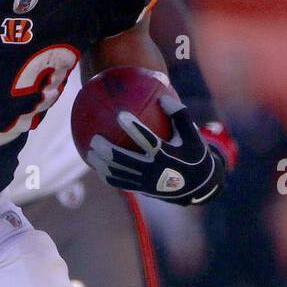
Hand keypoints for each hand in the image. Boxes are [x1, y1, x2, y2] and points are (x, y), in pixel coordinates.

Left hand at [87, 96, 225, 204]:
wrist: (198, 186)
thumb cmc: (194, 153)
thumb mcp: (192, 134)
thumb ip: (179, 115)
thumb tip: (162, 96)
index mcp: (167, 155)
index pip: (147, 140)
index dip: (134, 128)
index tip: (120, 115)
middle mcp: (154, 170)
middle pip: (125, 160)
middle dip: (107, 150)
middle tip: (94, 139)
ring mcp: (146, 183)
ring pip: (119, 174)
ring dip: (101, 164)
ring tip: (88, 152)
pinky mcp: (142, 190)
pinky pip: (120, 183)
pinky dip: (107, 175)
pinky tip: (97, 166)